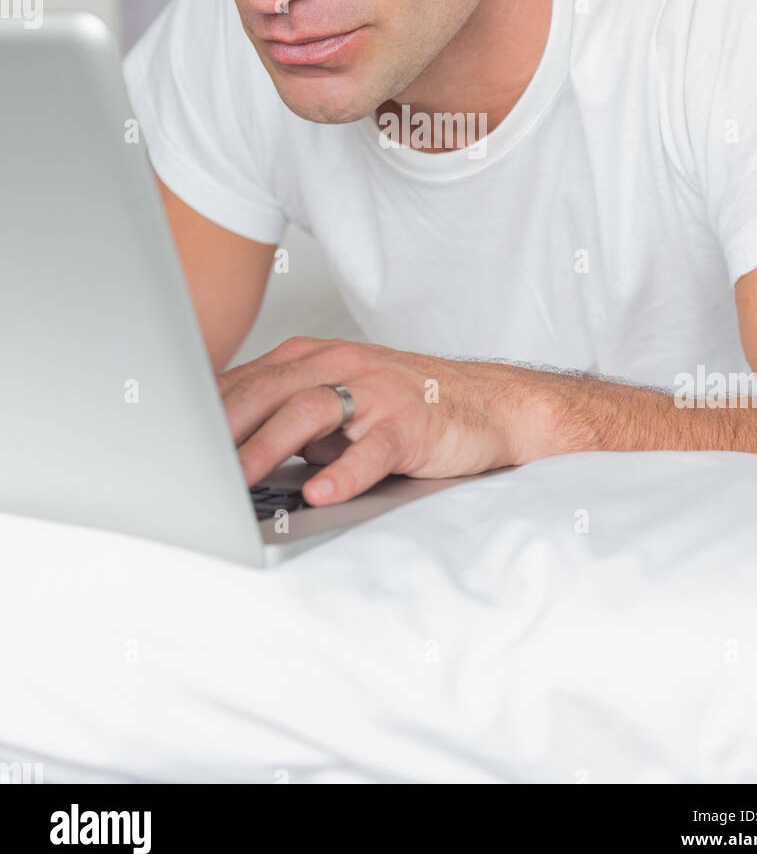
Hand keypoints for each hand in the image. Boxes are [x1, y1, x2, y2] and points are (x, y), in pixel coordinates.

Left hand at [217, 336, 581, 504]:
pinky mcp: (410, 423)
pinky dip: (344, 472)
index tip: (172, 441)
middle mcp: (341, 366)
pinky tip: (320, 493)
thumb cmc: (405, 407)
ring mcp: (377, 393)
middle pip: (270, 390)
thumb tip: (226, 452)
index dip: (207, 411)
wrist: (489, 405)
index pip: (248, 381)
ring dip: (270, 446)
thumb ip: (288, 419)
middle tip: (190, 460)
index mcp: (316, 360)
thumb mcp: (338, 405)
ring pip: (311, 411)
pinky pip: (372, 448)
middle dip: (224, 425)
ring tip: (241, 478)